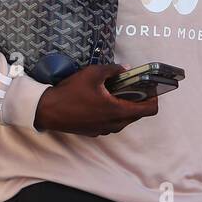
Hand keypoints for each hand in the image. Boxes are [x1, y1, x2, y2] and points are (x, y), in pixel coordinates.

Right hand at [32, 63, 158, 136]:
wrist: (47, 110)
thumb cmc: (71, 92)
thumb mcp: (93, 74)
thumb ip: (113, 70)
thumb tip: (126, 69)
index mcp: (118, 111)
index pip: (149, 110)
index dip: (154, 98)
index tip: (150, 88)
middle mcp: (114, 124)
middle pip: (137, 115)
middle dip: (139, 100)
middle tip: (132, 86)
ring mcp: (104, 130)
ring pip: (124, 120)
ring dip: (125, 107)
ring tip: (117, 92)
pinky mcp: (94, 132)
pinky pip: (111, 123)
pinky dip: (113, 113)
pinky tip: (102, 101)